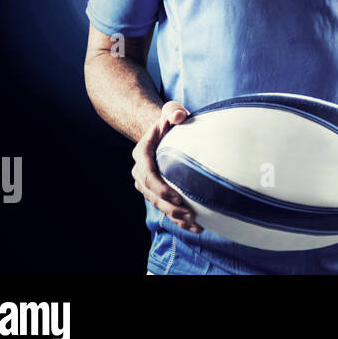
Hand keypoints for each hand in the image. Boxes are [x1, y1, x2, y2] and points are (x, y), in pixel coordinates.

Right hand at [132, 100, 200, 232]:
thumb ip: (173, 111)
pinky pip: (166, 208)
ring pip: (159, 205)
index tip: (177, 196)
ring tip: (195, 224)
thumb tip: (178, 116)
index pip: (148, 175)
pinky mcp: (158, 192)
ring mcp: (148, 184)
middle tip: (189, 213)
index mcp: (142, 154)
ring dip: (175, 216)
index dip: (160, 188)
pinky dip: (179, 219)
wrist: (165, 132)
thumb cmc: (170, 120)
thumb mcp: (171, 111)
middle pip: (152, 195)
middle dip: (169, 207)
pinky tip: (196, 227)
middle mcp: (141, 172)